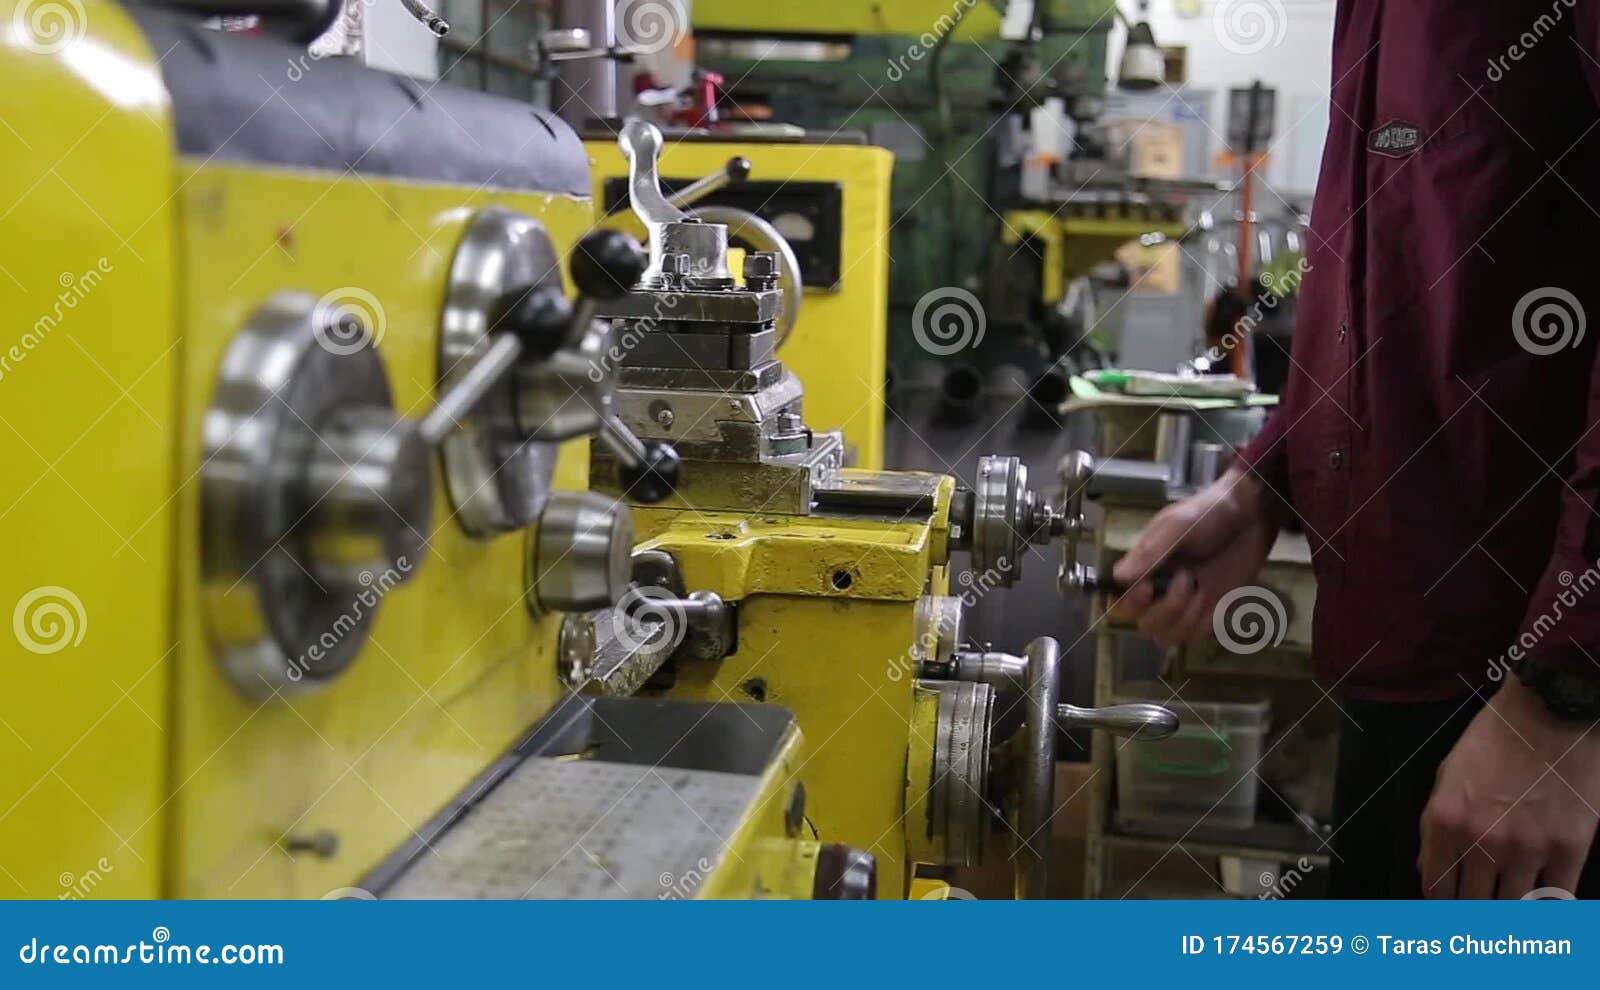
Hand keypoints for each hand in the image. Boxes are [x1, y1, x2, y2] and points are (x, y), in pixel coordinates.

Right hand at [1107, 465, 1278, 646]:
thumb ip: (1151, 552)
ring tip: (1203, 590)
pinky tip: (1216, 601)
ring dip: (1187, 619)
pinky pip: (1196, 637)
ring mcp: (1184, 604)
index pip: (1120, 601)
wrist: (1252, 517)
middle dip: (1168, 609)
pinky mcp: (1209, 612)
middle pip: (1144, 624)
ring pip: (1167, 636)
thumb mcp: (1179, 526)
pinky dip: (1205, 624)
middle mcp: (1159, 590)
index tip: (1149, 589)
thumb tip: (1118, 577)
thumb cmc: (1210, 514)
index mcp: (1145, 568)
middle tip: (1189, 578)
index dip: (1131, 603)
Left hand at [1419, 677, 1599, 898]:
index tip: (1450, 906)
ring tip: (1507, 907)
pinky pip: (1557, 898)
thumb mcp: (1447, 777)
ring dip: (1509, 910)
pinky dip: (1547, 907)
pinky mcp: (1570, 849)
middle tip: (1478, 912)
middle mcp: (1483, 841)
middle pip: (1473, 905)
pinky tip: (1541, 905)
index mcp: (1446, 821)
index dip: (1442, 903)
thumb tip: (1427, 869)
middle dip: (1473, 911)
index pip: (1436, 888)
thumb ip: (1433, 826)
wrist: (1548, 715)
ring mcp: (1529, 848)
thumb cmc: (1493, 742)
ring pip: (1513, 908)